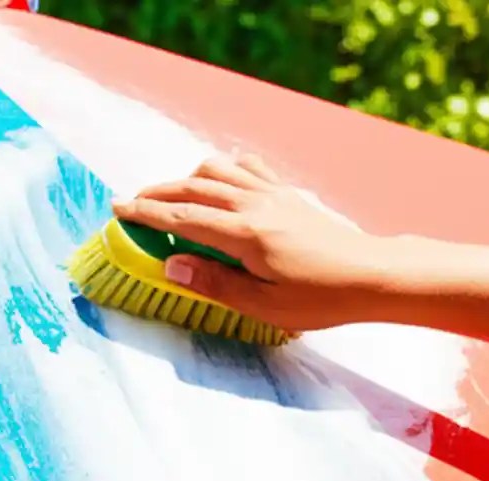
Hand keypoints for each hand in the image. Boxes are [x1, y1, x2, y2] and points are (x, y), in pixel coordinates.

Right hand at [111, 153, 442, 330]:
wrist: (370, 274)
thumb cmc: (321, 297)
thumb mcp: (265, 306)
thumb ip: (215, 284)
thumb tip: (171, 266)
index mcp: (244, 235)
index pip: (182, 218)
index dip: (145, 213)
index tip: (118, 210)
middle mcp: (254, 204)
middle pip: (192, 188)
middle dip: (156, 193)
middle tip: (132, 203)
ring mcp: (272, 193)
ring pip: (216, 169)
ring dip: (186, 178)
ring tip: (172, 196)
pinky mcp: (287, 192)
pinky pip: (246, 166)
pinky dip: (224, 169)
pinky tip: (218, 181)